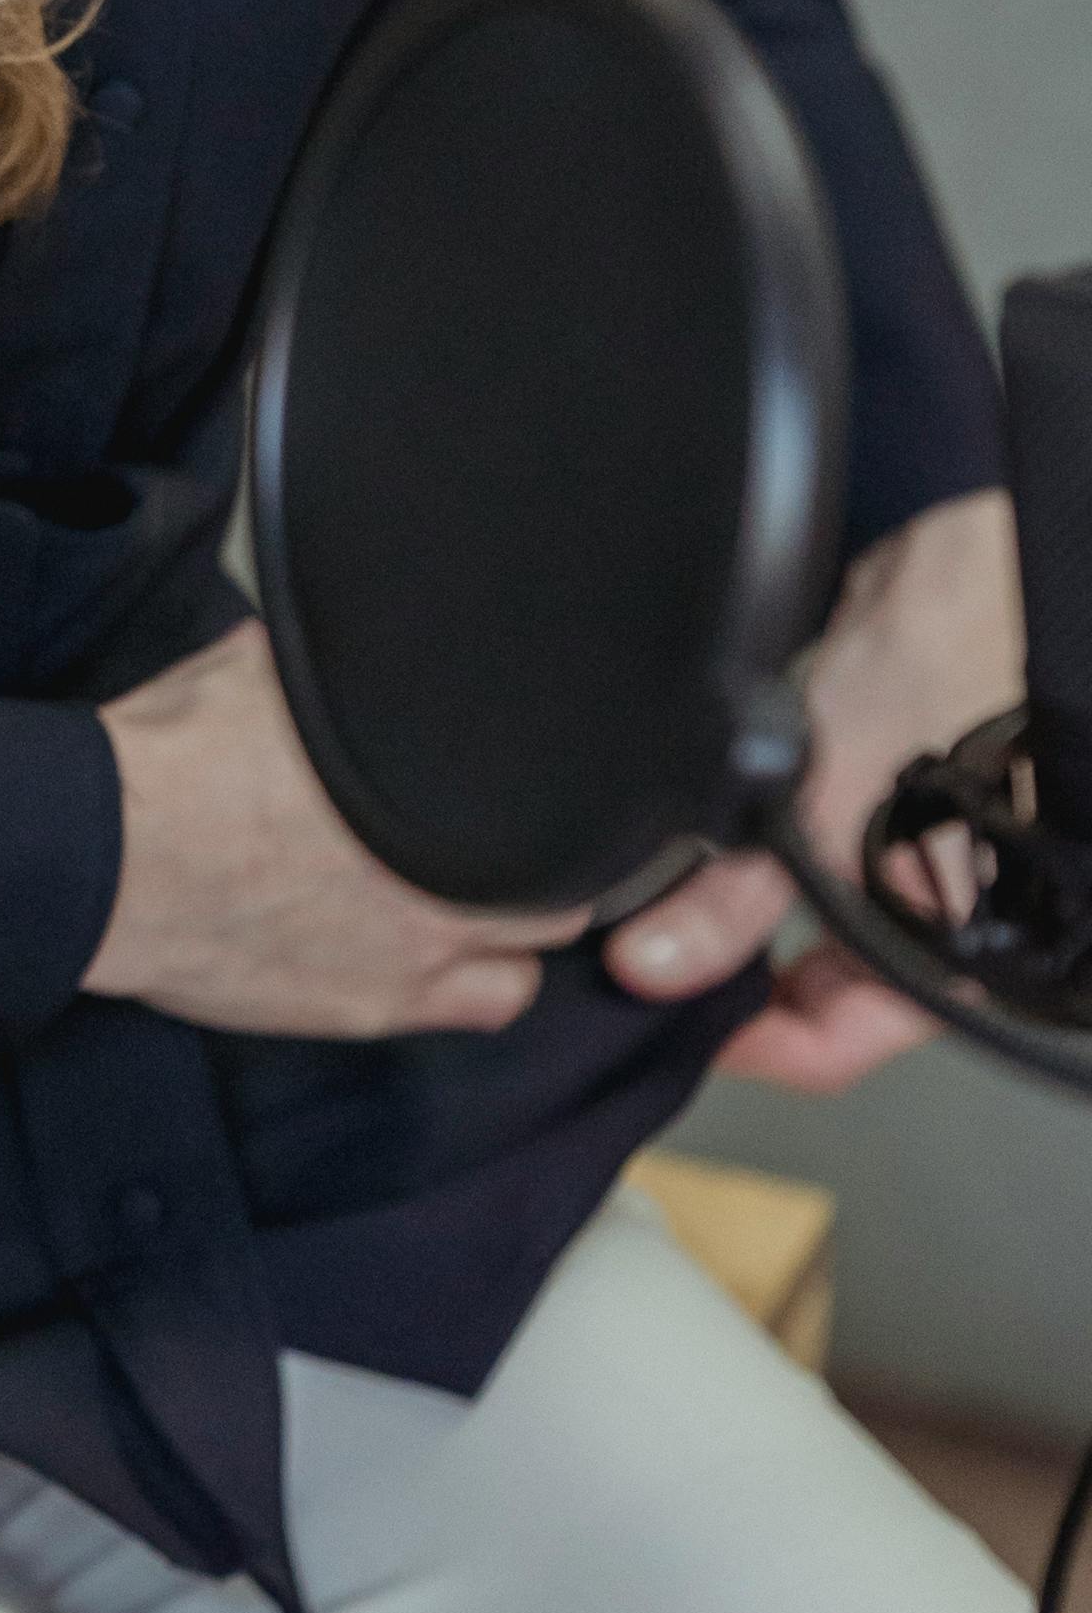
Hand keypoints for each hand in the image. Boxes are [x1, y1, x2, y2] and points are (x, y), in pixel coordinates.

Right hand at [86, 619, 586, 1036]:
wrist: (104, 855)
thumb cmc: (168, 762)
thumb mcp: (258, 671)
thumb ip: (326, 667)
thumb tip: (342, 633)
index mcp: (427, 787)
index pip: (556, 804)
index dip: (552, 802)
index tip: (530, 795)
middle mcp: (441, 875)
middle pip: (558, 893)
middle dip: (540, 872)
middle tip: (503, 855)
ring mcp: (412, 954)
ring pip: (525, 968)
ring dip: (509, 941)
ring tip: (469, 914)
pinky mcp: (367, 1008)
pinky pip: (470, 1011)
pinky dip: (463, 990)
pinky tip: (426, 962)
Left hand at [606, 487, 1023, 1096]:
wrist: (973, 567)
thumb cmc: (944, 678)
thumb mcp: (828, 798)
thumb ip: (742, 896)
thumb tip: (651, 972)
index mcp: (945, 949)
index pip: (837, 1042)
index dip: (752, 1045)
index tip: (665, 1025)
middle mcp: (918, 918)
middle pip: (811, 993)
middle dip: (730, 985)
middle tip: (637, 967)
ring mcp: (885, 860)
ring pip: (790, 928)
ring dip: (726, 922)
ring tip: (644, 912)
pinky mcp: (853, 801)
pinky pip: (785, 861)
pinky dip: (735, 862)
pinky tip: (676, 850)